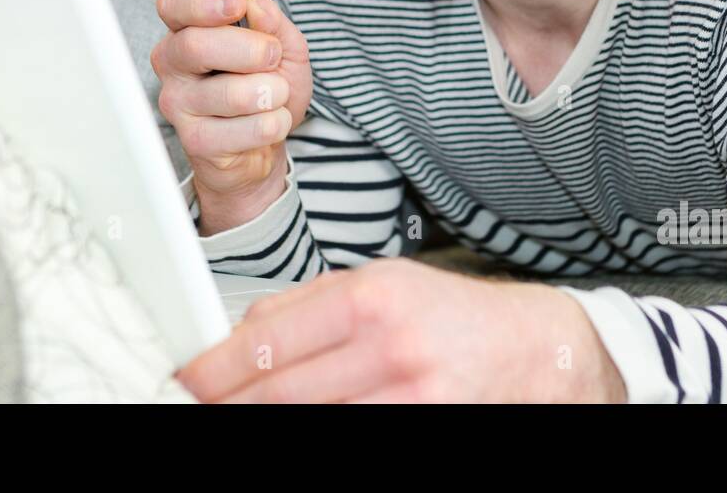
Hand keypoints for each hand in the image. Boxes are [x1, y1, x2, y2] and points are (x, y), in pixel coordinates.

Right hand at [151, 0, 311, 232]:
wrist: (264, 142)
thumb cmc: (264, 85)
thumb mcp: (281, 44)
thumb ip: (271, 21)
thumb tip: (256, 9)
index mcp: (186, 29)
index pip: (174, 4)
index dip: (202, 1)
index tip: (236, 5)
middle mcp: (173, 64)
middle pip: (196, 46)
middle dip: (251, 50)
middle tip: (273, 56)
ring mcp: (179, 104)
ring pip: (231, 93)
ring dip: (273, 92)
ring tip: (275, 95)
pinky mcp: (196, 141)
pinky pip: (250, 127)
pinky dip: (276, 122)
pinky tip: (268, 121)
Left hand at [175, 258, 626, 402]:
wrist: (540, 354)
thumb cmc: (457, 317)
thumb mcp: (385, 284)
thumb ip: (311, 304)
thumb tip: (241, 332)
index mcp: (372, 300)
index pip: (267, 341)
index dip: (213, 370)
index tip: (186, 382)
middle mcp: (389, 350)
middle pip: (276, 394)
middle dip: (226, 405)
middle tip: (195, 407)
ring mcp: (410, 402)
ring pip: (306, 423)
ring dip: (265, 420)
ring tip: (243, 413)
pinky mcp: (424, 434)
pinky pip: (350, 442)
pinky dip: (317, 433)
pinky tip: (306, 422)